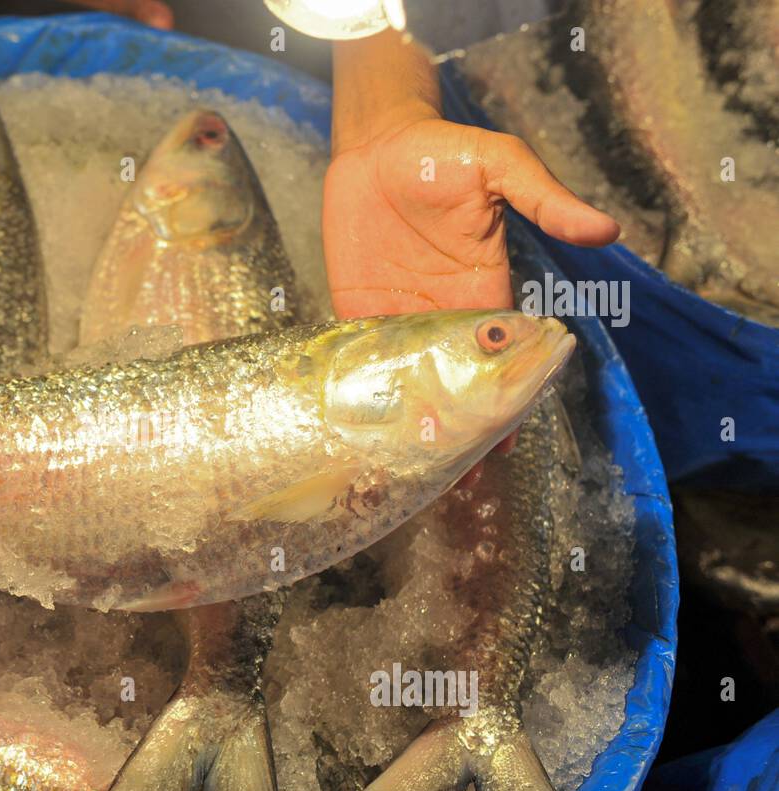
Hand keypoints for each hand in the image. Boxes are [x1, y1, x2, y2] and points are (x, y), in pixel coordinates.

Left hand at [323, 115, 619, 473]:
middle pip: (458, 380)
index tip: (511, 441)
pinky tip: (366, 432)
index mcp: (486, 287)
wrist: (376, 141)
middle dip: (461, 424)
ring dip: (414, 420)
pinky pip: (364, 358)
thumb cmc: (443, 149)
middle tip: (462, 477)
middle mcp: (445, 311)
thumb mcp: (500, 164)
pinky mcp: (360, 310)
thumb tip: (605, 227)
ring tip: (415, 471)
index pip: (503, 354)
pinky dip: (366, 392)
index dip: (507, 397)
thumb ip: (542, 197)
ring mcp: (401, 314)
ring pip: (412, 380)